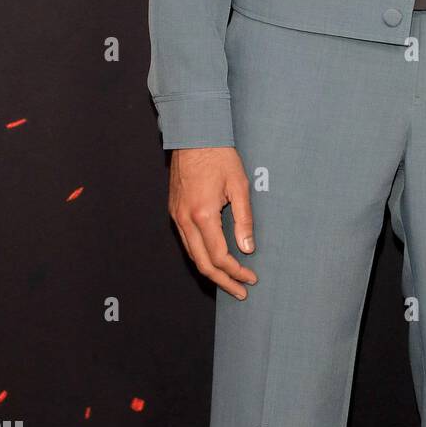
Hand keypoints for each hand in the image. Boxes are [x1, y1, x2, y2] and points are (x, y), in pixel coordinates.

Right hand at [168, 147, 257, 298]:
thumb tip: (247, 248)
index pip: (220, 256)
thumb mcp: (239, 185)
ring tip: (229, 280)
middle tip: (241, 291)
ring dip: (210, 271)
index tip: (251, 278)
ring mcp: (176, 216)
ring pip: (191, 254)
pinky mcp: (174, 210)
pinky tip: (213, 258)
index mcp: (203, 215)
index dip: (236, 272)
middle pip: (202, 263)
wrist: (194, 135)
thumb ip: (244, 219)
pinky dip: (200, 255)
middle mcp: (185, 220)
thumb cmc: (219, 156)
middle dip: (223, 281)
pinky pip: (186, 241)